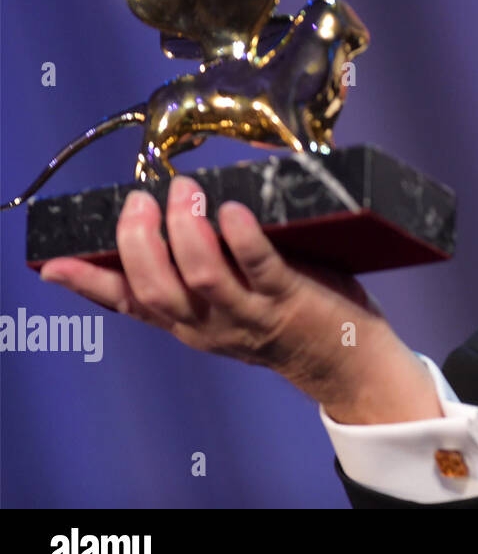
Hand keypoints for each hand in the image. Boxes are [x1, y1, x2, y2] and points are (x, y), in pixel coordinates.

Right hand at [38, 175, 443, 423]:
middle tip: (139, 200)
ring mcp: (251, 314)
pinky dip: (242, 238)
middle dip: (139, 242)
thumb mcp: (229, 306)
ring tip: (184, 191)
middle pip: (157, 289)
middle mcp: (212, 324)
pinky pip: (261, 267)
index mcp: (190, 324)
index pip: (131, 304)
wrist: (348, 362)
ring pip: (202, 278)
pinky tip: (234, 211)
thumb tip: (175, 214)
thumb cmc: (289, 319)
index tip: (54, 263)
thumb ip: (200, 272)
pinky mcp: (291, 299)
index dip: (90, 283)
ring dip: (186, 232)